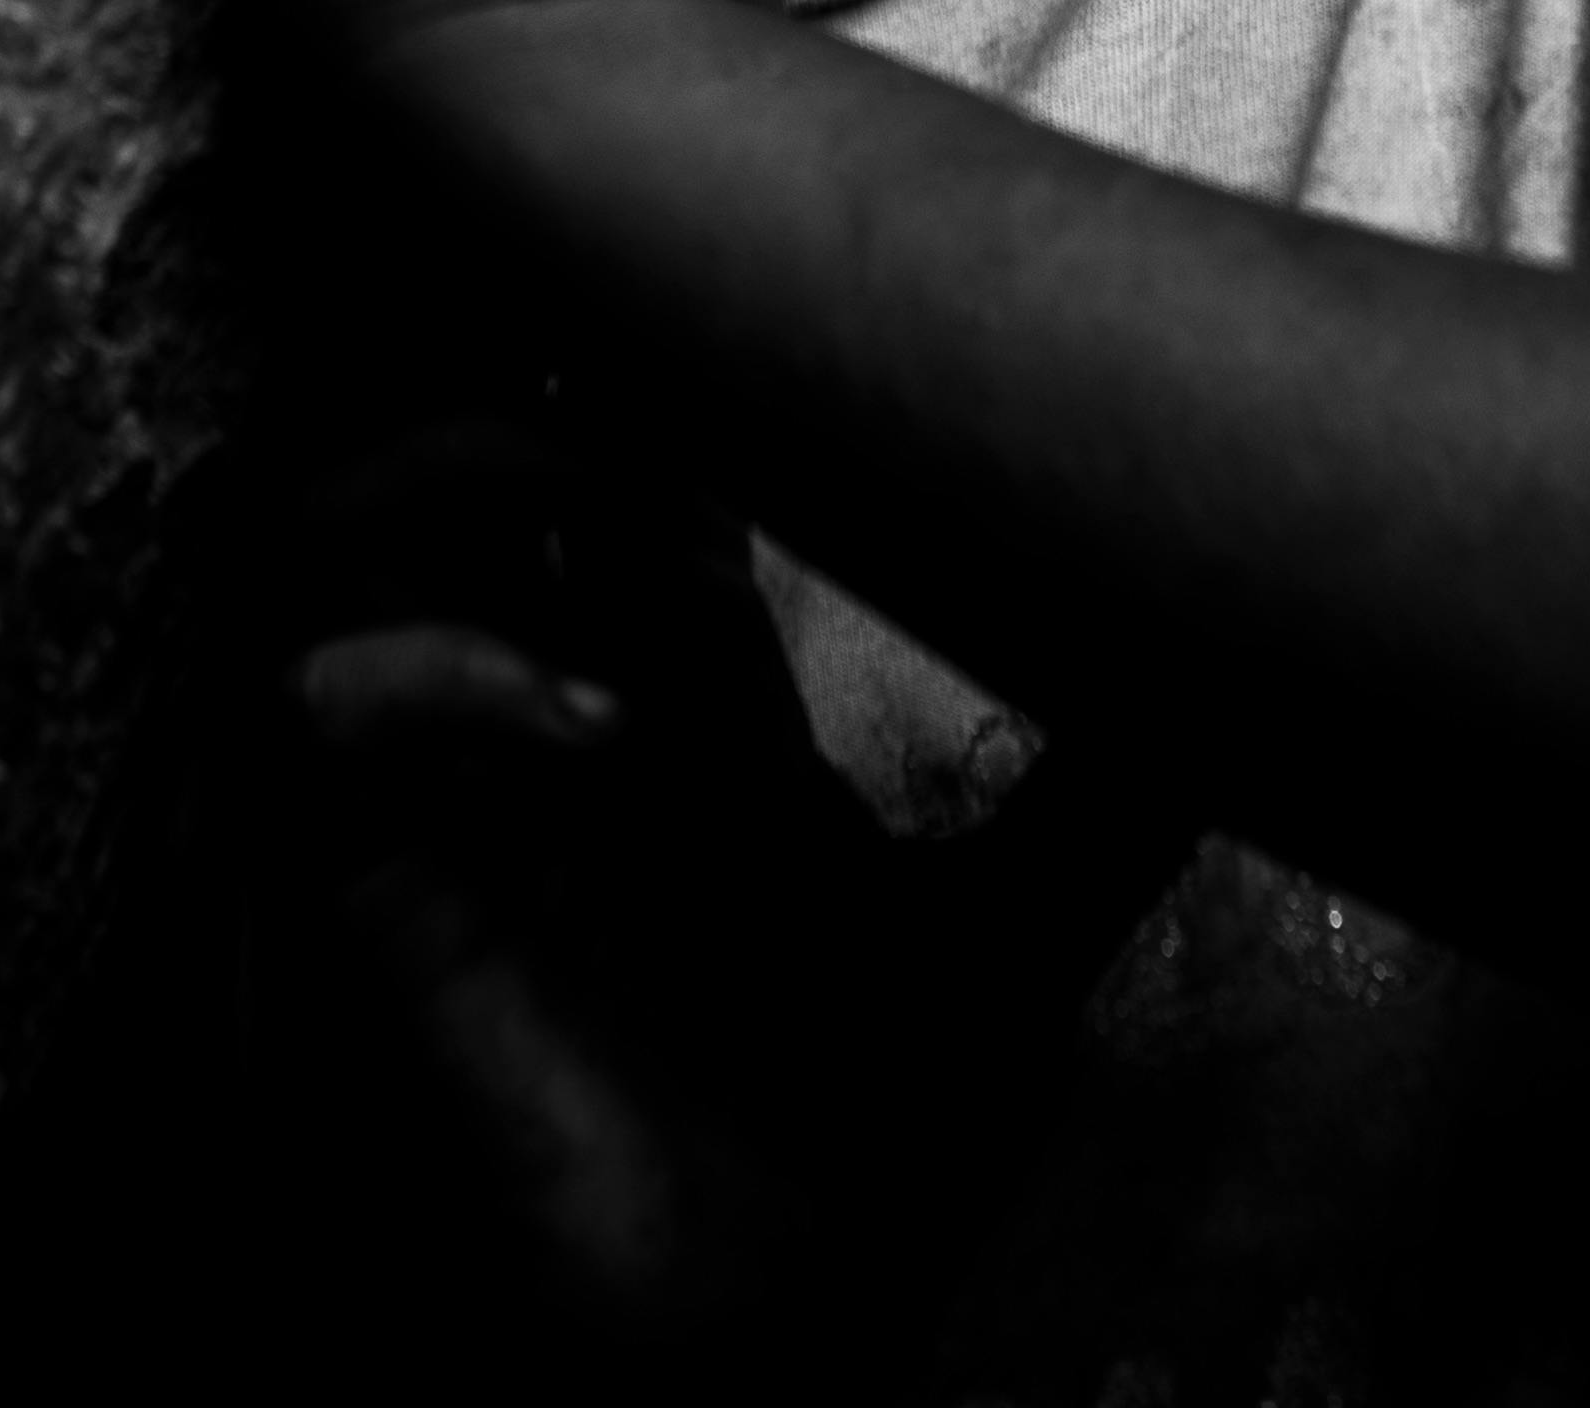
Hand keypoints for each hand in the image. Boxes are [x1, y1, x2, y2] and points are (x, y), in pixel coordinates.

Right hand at [266, 414, 1191, 1401]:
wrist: (753, 1355)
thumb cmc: (856, 1155)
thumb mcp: (1004, 948)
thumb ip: (1100, 814)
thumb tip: (1283, 678)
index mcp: (669, 680)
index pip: (620, 431)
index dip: (668, 339)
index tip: (787, 288)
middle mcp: (535, 693)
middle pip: (455, 412)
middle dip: (532, 342)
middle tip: (680, 343)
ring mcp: (433, 780)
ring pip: (332, 514)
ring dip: (466, 472)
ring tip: (633, 511)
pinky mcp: (355, 886)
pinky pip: (306, 705)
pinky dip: (448, 676)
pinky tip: (599, 721)